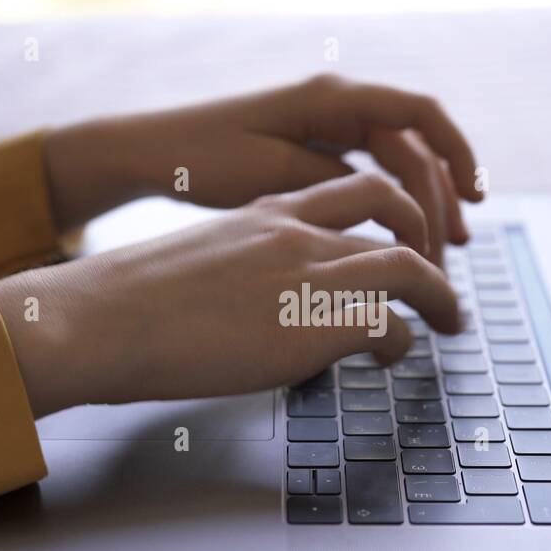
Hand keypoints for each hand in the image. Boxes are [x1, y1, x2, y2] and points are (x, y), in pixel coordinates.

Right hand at [0, 172, 460, 416]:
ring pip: (406, 265)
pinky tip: (388, 360)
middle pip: (392, 210)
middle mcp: (295, 231)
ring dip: (438, 294)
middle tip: (440, 272)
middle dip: (429, 237)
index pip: (347, 190)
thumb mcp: (197, 264)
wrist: (101, 319)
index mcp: (264, 211)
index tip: (398, 236)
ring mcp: (307, 272)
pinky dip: (401, 342)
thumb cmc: (128, 304)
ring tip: (449, 320)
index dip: (387, 210)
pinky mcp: (315, 322)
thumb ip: (241, 269)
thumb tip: (255, 305)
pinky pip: (389, 324)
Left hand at [43, 75, 482, 266]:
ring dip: (421, 210)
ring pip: (395, 167)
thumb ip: (337, 184)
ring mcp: (325, 128)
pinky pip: (369, 178)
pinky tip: (398, 246)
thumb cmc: (201, 159)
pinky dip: (390, 211)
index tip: (478, 197)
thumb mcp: (275, 174)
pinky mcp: (312, 152)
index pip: (419, 114)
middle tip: (455, 253)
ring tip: (440, 258)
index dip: (457, 153)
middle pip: (413, 149)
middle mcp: (336, 106)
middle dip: (441, 199)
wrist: (150, 156)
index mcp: (332, 98)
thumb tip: (394, 208)